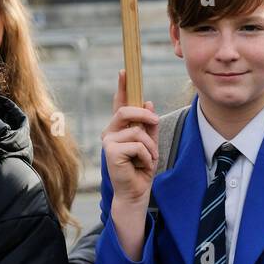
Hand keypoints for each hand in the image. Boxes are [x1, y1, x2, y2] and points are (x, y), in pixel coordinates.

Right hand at [102, 69, 158, 205]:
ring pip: (138, 132)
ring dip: (150, 147)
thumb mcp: (150, 144)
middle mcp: (110, 133)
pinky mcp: (111, 152)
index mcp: (119, 129)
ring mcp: (108, 142)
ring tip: (147, 160)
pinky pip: (138, 145)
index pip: (120, 104)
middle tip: (155, 122)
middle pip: (127, 111)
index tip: (125, 71)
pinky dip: (146, 156)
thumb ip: (149, 125)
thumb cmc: (141, 169)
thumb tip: (148, 102)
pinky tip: (141, 166)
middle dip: (144, 115)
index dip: (122, 87)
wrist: (136, 192)